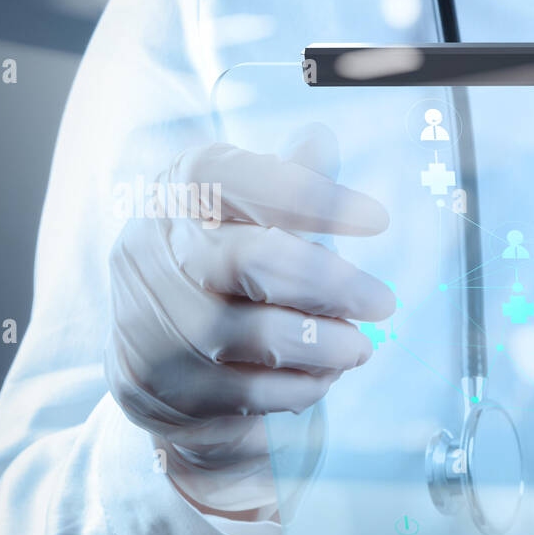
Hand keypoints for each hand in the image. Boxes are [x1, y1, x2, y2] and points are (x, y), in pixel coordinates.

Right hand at [105, 125, 395, 516]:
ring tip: (358, 347)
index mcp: (174, 196)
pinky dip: (302, 387)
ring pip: (256, 336)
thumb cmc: (221, 274)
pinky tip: (323, 377)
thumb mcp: (246, 219)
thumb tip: (321, 141)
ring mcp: (149, 326)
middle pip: (254, 261)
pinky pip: (251, 394)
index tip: (376, 220)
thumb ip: (287, 186)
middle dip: (333, 284)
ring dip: (325, 345)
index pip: (234, 180)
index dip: (310, 198)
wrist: (151, 360)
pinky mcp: (157, 390)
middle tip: (383, 302)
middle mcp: (149, 254)